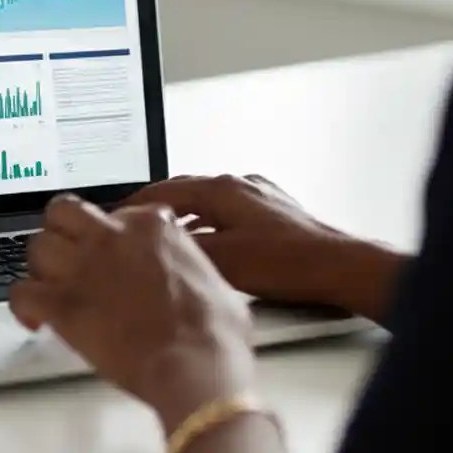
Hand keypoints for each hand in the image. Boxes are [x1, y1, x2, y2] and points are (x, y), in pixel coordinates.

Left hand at [9, 194, 257, 434]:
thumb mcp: (215, 280)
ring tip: (50, 284)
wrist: (193, 365)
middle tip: (68, 253)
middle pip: (65, 211)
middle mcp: (111, 237)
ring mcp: (82, 267)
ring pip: (38, 245)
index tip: (114, 253)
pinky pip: (20, 292)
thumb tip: (185, 273)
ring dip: (41, 265)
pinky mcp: (61, 304)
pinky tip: (33, 318)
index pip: (119, 213)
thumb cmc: (214, 333)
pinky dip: (23, 305)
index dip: (113, 234)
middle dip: (62, 229)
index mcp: (151, 226)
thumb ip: (188, 264)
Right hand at [121, 174, 405, 322]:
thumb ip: (182, 247)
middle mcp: (239, 185)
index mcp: (221, 189)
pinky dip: (210, 221)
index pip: (164, 189)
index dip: (136, 202)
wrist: (336, 268)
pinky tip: (209, 239)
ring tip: (167, 231)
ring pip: (208, 200)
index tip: (116, 211)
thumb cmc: (288, 262)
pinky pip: (230, 211)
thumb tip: (153, 244)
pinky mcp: (274, 212)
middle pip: (185, 190)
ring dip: (185, 214)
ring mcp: (259, 196)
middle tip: (135, 219)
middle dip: (158, 205)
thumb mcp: (221, 260)